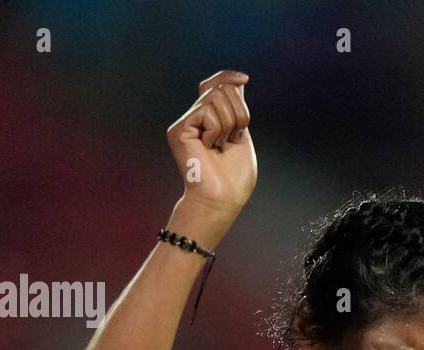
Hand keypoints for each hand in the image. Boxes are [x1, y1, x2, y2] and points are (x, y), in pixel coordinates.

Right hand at [166, 70, 256, 228]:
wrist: (222, 198)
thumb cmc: (234, 176)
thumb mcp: (242, 134)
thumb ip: (237, 106)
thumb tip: (238, 79)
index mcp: (211, 119)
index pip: (215, 85)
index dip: (228, 78)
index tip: (245, 79)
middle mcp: (196, 118)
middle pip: (221, 88)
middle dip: (239, 111)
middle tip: (234, 137)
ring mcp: (186, 123)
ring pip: (216, 97)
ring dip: (230, 123)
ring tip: (222, 145)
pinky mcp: (179, 129)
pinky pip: (207, 112)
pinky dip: (217, 129)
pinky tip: (210, 147)